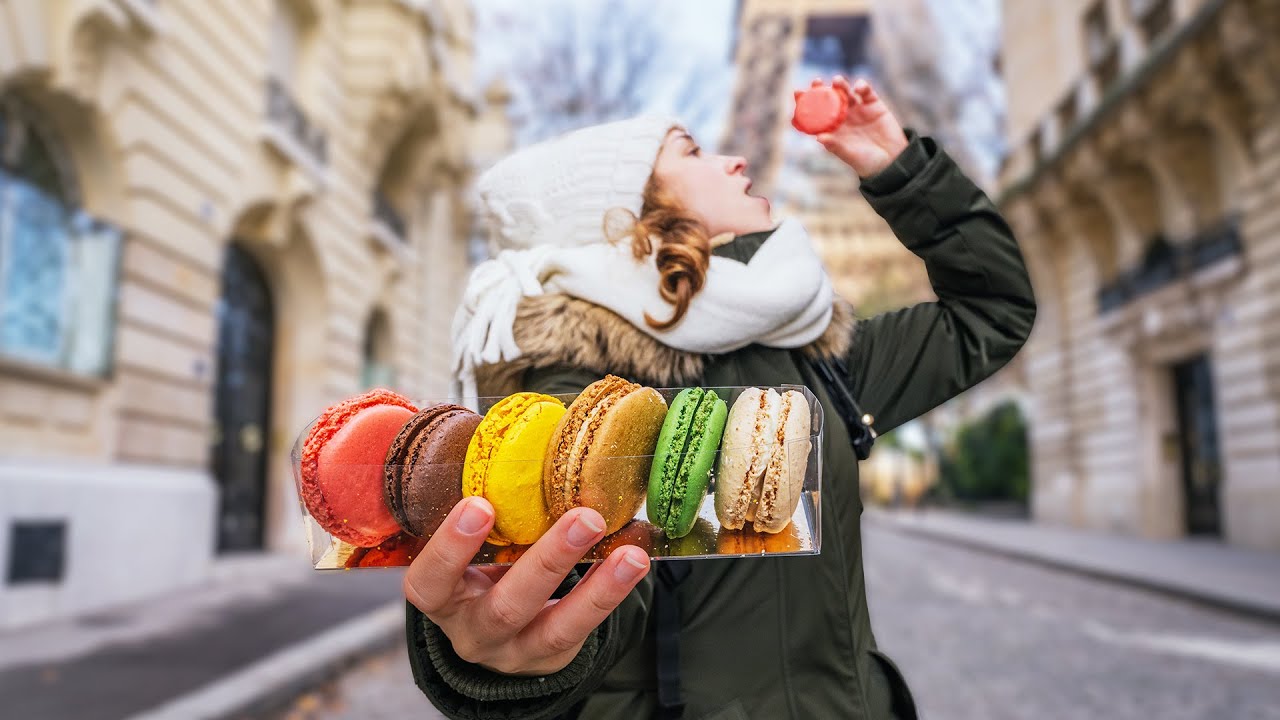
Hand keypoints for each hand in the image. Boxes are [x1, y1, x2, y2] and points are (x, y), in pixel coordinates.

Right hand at [404, 497, 650, 675]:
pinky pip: (584, 631)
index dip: (451, 547)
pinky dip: (610, 594)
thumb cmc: (472, 569)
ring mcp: (514, 651)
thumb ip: (477, 509)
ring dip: (597, 588)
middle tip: (585, 517)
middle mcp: (472, 631)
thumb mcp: (461, 550)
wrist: (488, 632)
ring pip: (555, 627)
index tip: (479, 504)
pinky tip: (634, 562)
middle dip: (548, 562)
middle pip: (505, 606)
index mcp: (439, 599)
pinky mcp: (551, 657)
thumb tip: (518, 434)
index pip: (431, 582)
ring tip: (632, 554)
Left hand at [815, 76, 908, 178]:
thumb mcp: (850, 155)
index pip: (816, 114)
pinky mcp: (874, 105)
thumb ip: (836, 146)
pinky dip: (862, 87)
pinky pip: (866, 92)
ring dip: (841, 85)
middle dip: (821, 89)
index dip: (806, 103)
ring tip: (837, 80)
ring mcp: (858, 110)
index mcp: (833, 129)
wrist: (893, 161)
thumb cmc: (867, 163)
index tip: (797, 92)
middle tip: (815, 82)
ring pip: (846, 93)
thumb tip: (819, 137)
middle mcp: (843, 117)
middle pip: (829, 99)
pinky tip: (859, 87)